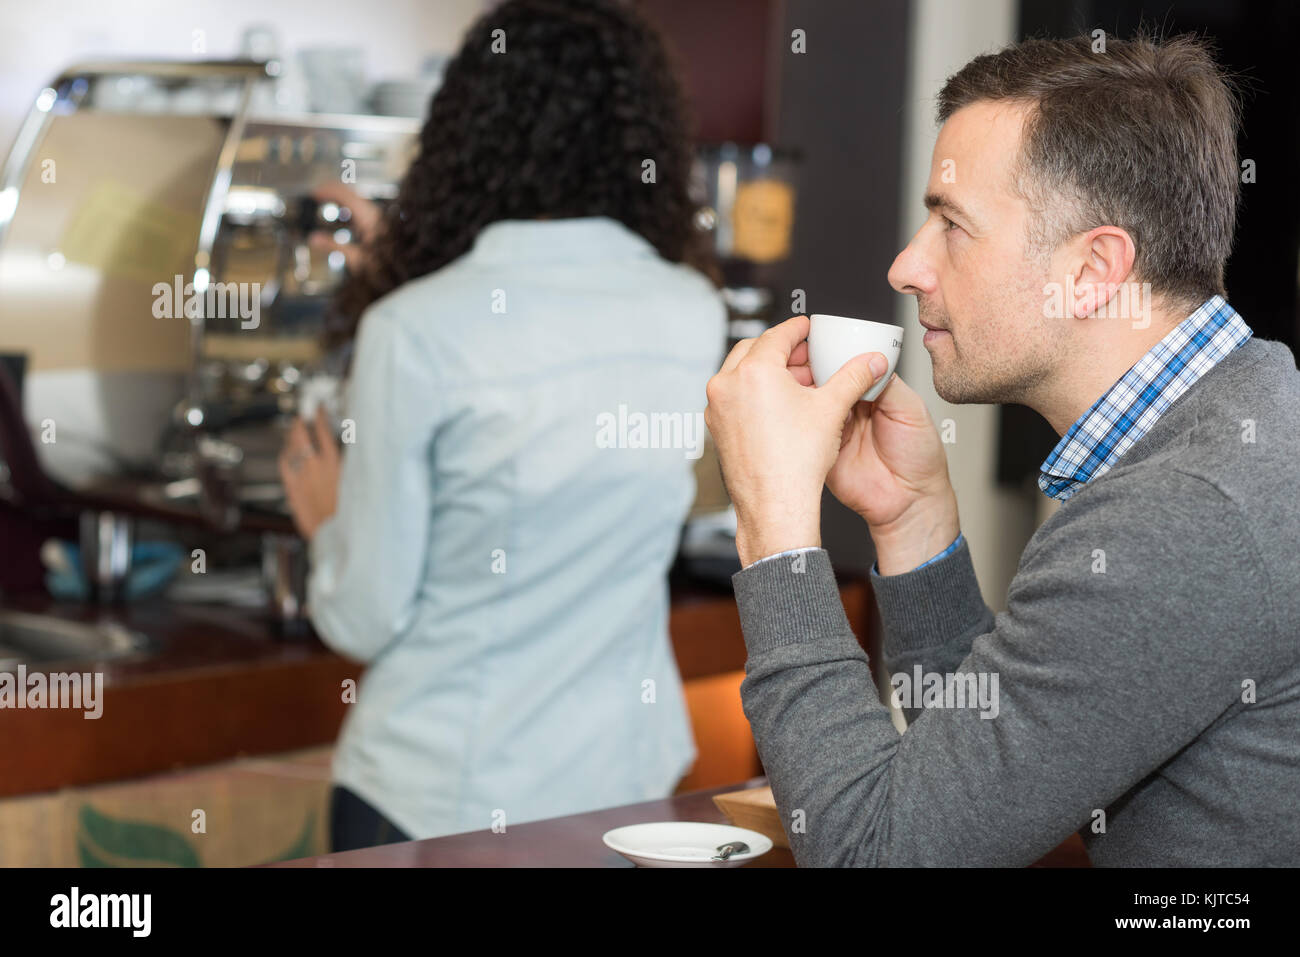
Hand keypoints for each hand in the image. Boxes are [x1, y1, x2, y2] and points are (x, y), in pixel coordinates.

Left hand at [277, 408, 340, 540]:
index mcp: (334, 462)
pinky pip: (284, 466)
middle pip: (302, 435)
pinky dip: (284, 456)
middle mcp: (315, 466)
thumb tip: (353, 453)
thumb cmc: (349, 512)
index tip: (318, 410)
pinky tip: (285, 454)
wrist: (335, 533)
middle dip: (300, 423)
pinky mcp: (292, 488)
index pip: (324, 430)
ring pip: (291, 448)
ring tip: (292, 432)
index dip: (320, 416)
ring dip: (291, 437)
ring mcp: (302, 476)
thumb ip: (351, 465)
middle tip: (301, 418)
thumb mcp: (358, 483)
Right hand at [308, 182, 380, 270]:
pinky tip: (343, 219)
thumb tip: (313, 239)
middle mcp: (375, 213)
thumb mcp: (357, 259)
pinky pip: (363, 211)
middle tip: (318, 196)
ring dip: (341, 202)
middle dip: (333, 193)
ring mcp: (380, 218)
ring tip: (327, 205)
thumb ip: (334, 246)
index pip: (344, 194)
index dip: (327, 190)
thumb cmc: (388, 267)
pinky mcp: (382, 225)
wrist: (408, 270)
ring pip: (357, 202)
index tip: (314, 193)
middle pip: (351, 194)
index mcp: (369, 217)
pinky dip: (350, 211)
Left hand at [704, 315, 889, 566]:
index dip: (797, 329)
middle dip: (781, 349)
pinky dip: (753, 392)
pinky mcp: (716, 427)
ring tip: (797, 381)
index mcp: (753, 371)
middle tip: (805, 354)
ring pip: (741, 374)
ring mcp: (717, 407)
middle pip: (754, 350)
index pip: (777, 335)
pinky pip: (734, 397)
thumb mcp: (831, 408)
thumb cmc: (796, 461)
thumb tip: (873, 361)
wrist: (775, 505)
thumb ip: (854, 376)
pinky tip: (779, 406)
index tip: (806, 327)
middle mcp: (727, 385)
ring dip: (767, 370)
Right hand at [824, 359, 960, 574]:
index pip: (852, 366)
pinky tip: (805, 412)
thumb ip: (888, 384)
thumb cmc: (921, 459)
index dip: (840, 356)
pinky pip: (809, 430)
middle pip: (829, 381)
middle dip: (819, 371)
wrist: (910, 502)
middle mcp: (853, 408)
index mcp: (876, 393)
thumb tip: (868, 361)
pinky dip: (805, 420)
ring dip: (810, 393)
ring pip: (816, 402)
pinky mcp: (822, 449)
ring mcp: (836, 428)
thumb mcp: (911, 410)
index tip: (828, 347)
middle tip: (813, 364)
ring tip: (809, 386)